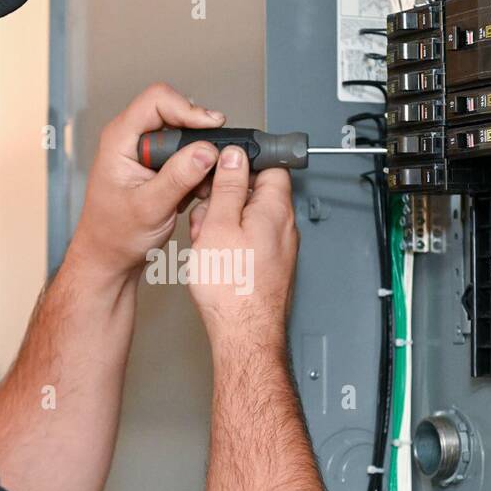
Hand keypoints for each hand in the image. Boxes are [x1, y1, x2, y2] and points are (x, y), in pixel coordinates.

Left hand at [70, 83, 225, 278]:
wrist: (109, 258)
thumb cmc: (115, 236)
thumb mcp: (150, 207)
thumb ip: (179, 177)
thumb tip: (206, 150)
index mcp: (119, 140)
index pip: (157, 100)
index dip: (189, 109)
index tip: (212, 128)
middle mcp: (131, 139)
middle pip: (175, 114)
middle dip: (199, 137)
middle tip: (215, 159)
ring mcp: (144, 152)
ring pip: (184, 136)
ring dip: (200, 157)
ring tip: (204, 183)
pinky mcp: (156, 166)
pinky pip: (185, 155)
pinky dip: (197, 171)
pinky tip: (195, 192)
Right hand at [187, 146, 298, 346]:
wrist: (243, 333)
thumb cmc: (232, 287)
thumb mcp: (218, 224)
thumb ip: (227, 186)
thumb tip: (234, 157)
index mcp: (275, 208)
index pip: (270, 166)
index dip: (243, 164)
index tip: (221, 170)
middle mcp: (284, 227)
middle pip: (256, 193)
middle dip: (225, 199)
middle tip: (206, 215)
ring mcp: (279, 249)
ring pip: (248, 220)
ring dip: (223, 224)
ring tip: (206, 243)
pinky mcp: (270, 267)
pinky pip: (249, 243)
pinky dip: (230, 244)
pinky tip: (215, 259)